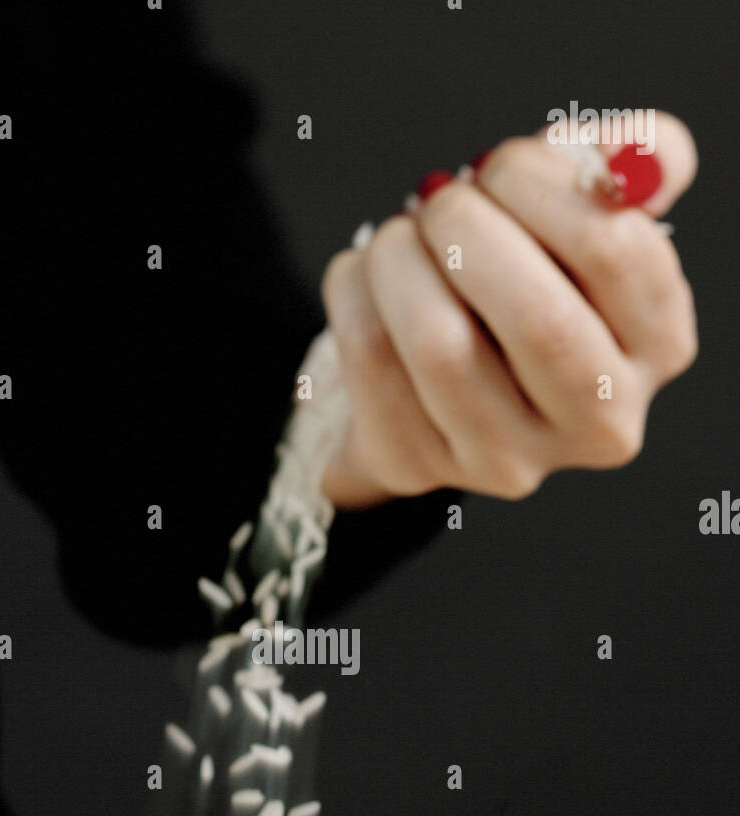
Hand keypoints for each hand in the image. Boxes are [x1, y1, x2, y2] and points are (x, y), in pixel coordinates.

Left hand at [320, 112, 697, 506]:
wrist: (434, 368)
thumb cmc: (518, 274)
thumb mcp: (581, 208)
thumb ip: (630, 159)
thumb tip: (638, 151)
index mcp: (658, 346)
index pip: (613, 253)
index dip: (540, 184)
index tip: (499, 167)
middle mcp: (599, 421)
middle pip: (538, 318)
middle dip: (469, 228)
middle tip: (441, 198)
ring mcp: (509, 459)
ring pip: (443, 346)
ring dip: (402, 259)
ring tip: (399, 237)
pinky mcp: (420, 465)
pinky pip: (373, 360)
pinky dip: (355, 291)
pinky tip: (366, 277)